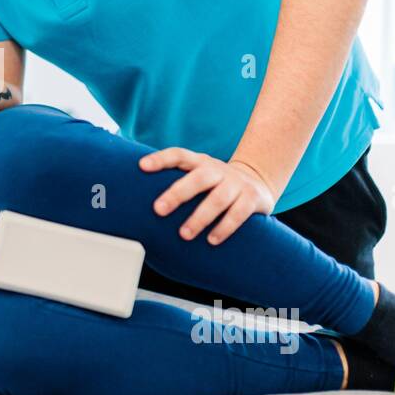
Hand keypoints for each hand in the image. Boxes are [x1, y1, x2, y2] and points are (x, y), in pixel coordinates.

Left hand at [139, 148, 275, 245]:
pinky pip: (238, 214)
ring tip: (184, 234)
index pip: (179, 155)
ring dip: (199, 217)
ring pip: (217, 199)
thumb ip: (177, 180)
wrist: (258, 181)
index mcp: (200, 162)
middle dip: (177, 194)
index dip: (161, 159)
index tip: (142, 166)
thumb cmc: (216, 183)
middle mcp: (218, 170)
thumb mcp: (199, 174)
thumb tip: (137, 196)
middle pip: (197, 178)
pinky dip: (224, 228)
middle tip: (158, 210)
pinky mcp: (252, 199)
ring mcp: (236, 184)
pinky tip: (212, 240)